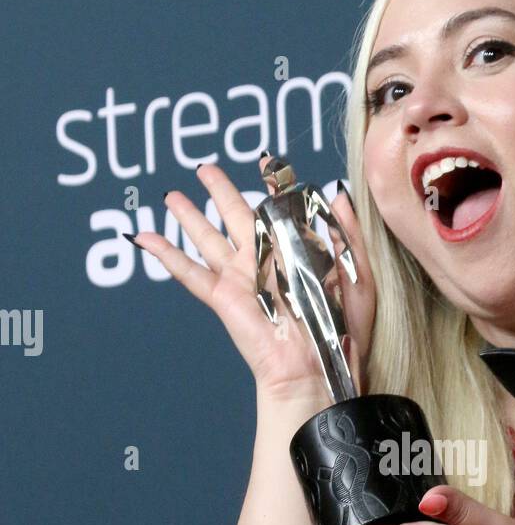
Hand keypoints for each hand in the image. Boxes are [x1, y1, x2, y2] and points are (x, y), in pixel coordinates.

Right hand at [133, 159, 376, 401]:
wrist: (319, 364)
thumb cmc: (344, 327)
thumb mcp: (358, 272)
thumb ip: (348, 232)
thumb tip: (336, 193)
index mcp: (296, 250)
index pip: (280, 209)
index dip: (273, 183)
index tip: (267, 160)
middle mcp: (264, 259)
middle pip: (235, 215)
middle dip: (220, 190)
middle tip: (205, 168)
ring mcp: (240, 277)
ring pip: (207, 237)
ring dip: (189, 216)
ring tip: (172, 197)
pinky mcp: (223, 296)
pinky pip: (189, 272)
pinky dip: (165, 254)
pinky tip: (145, 238)